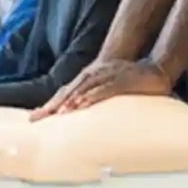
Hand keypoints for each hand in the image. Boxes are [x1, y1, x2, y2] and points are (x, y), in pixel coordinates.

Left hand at [31, 59, 171, 120]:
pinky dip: (92, 96)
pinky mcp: (121, 80)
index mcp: (88, 79)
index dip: (49, 105)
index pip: (64, 93)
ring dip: (71, 101)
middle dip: (52, 105)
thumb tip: (80, 118)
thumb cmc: (129, 81)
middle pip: (68, 90)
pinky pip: (103, 89)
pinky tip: (82, 104)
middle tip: (38, 118)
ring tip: (59, 114)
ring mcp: (106, 76)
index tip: (34, 118)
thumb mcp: (108, 90)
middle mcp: (93, 76)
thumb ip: (94, 101)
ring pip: (83, 88)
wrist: (153, 69)